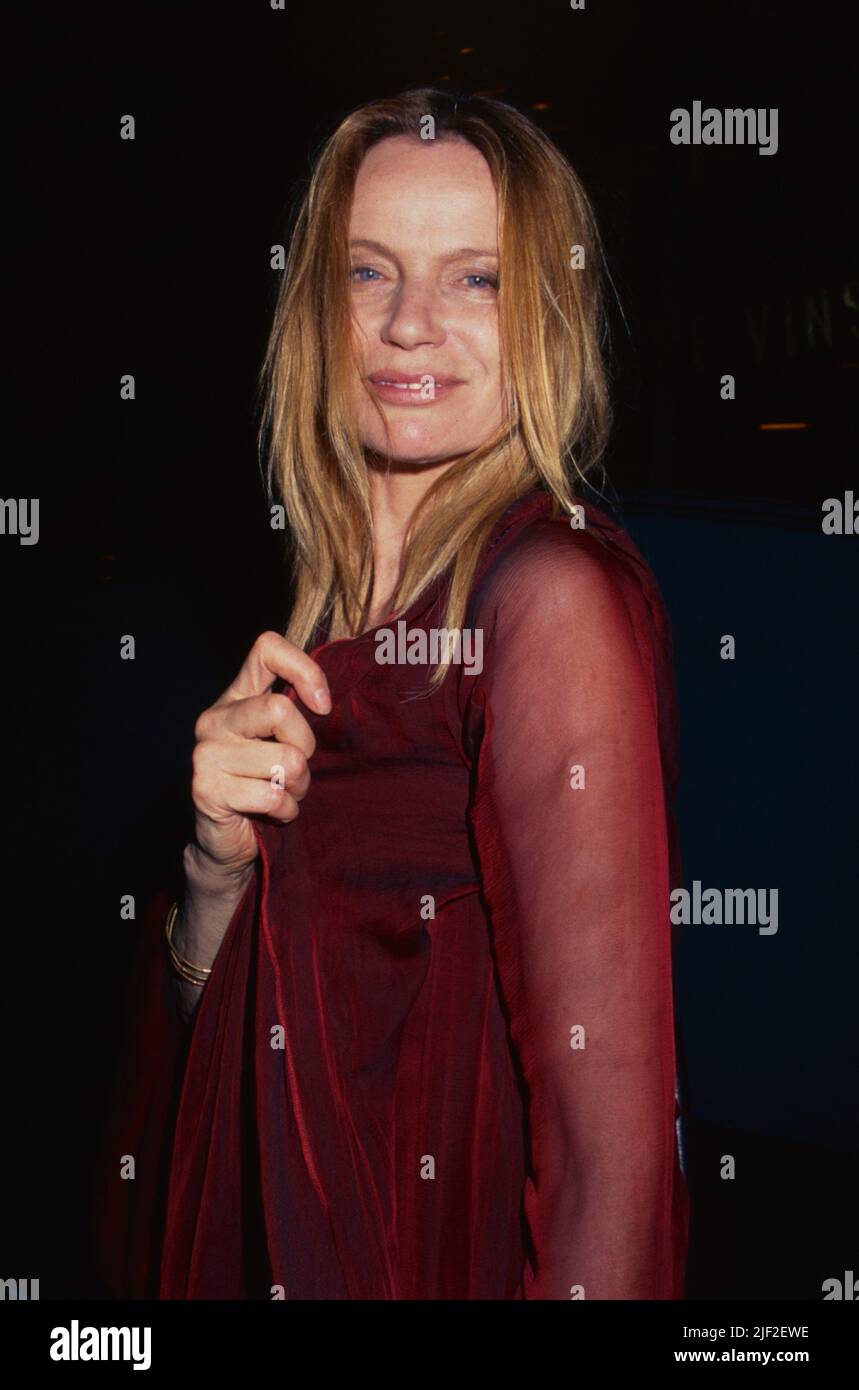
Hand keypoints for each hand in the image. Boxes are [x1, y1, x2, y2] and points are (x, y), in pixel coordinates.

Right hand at [189, 630, 330, 878]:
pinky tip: (271, 813)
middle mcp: (215, 718)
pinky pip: (272, 796)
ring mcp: (206, 753)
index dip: (304, 671)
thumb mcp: (283, 742)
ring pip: (284, 760)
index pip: (266, 649)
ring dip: (298, 787)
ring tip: (283, 794)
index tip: (322, 706)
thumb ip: (297, 715)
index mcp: (237, 697)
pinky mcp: (206, 789)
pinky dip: (285, 810)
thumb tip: (329, 701)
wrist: (228, 842)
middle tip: (297, 770)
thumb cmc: (265, 786)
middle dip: (305, 748)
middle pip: (280, 709)